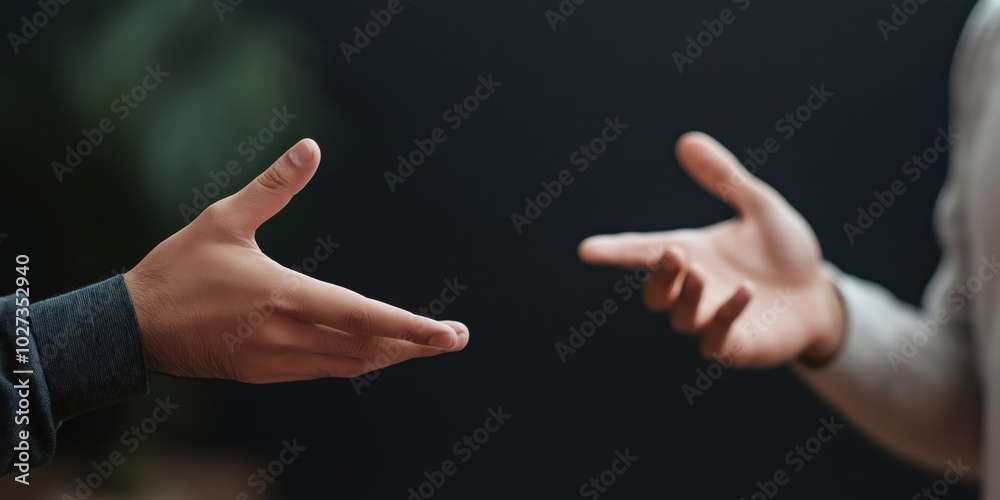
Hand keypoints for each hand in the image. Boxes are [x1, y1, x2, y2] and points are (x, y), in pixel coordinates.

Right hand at [124, 139, 468, 382]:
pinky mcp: (263, 373)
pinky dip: (355, 360)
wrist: (131, 327)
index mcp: (282, 295)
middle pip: (366, 348)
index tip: (447, 333)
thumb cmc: (178, 269)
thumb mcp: (224, 218)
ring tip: (424, 344)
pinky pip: (322, 370)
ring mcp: (275, 361)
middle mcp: (285, 335)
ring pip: (348, 365)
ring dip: (388, 355)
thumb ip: (275, 186)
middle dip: (415, 345)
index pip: (361, 316)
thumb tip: (311, 147)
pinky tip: (372, 350)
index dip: (409, 327)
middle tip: (454, 339)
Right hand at [578, 132, 842, 366]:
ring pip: (681, 318)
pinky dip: (725, 315)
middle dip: (658, 275)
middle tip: (673, 254)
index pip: (641, 254)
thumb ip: (725, 178)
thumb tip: (687, 140)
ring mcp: (711, 322)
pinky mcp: (736, 347)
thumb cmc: (784, 253)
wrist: (820, 295)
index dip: (613, 252)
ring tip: (700, 273)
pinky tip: (744, 291)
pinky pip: (718, 338)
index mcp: (690, 254)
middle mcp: (693, 291)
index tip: (586, 249)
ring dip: (687, 296)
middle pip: (656, 294)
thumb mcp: (760, 207)